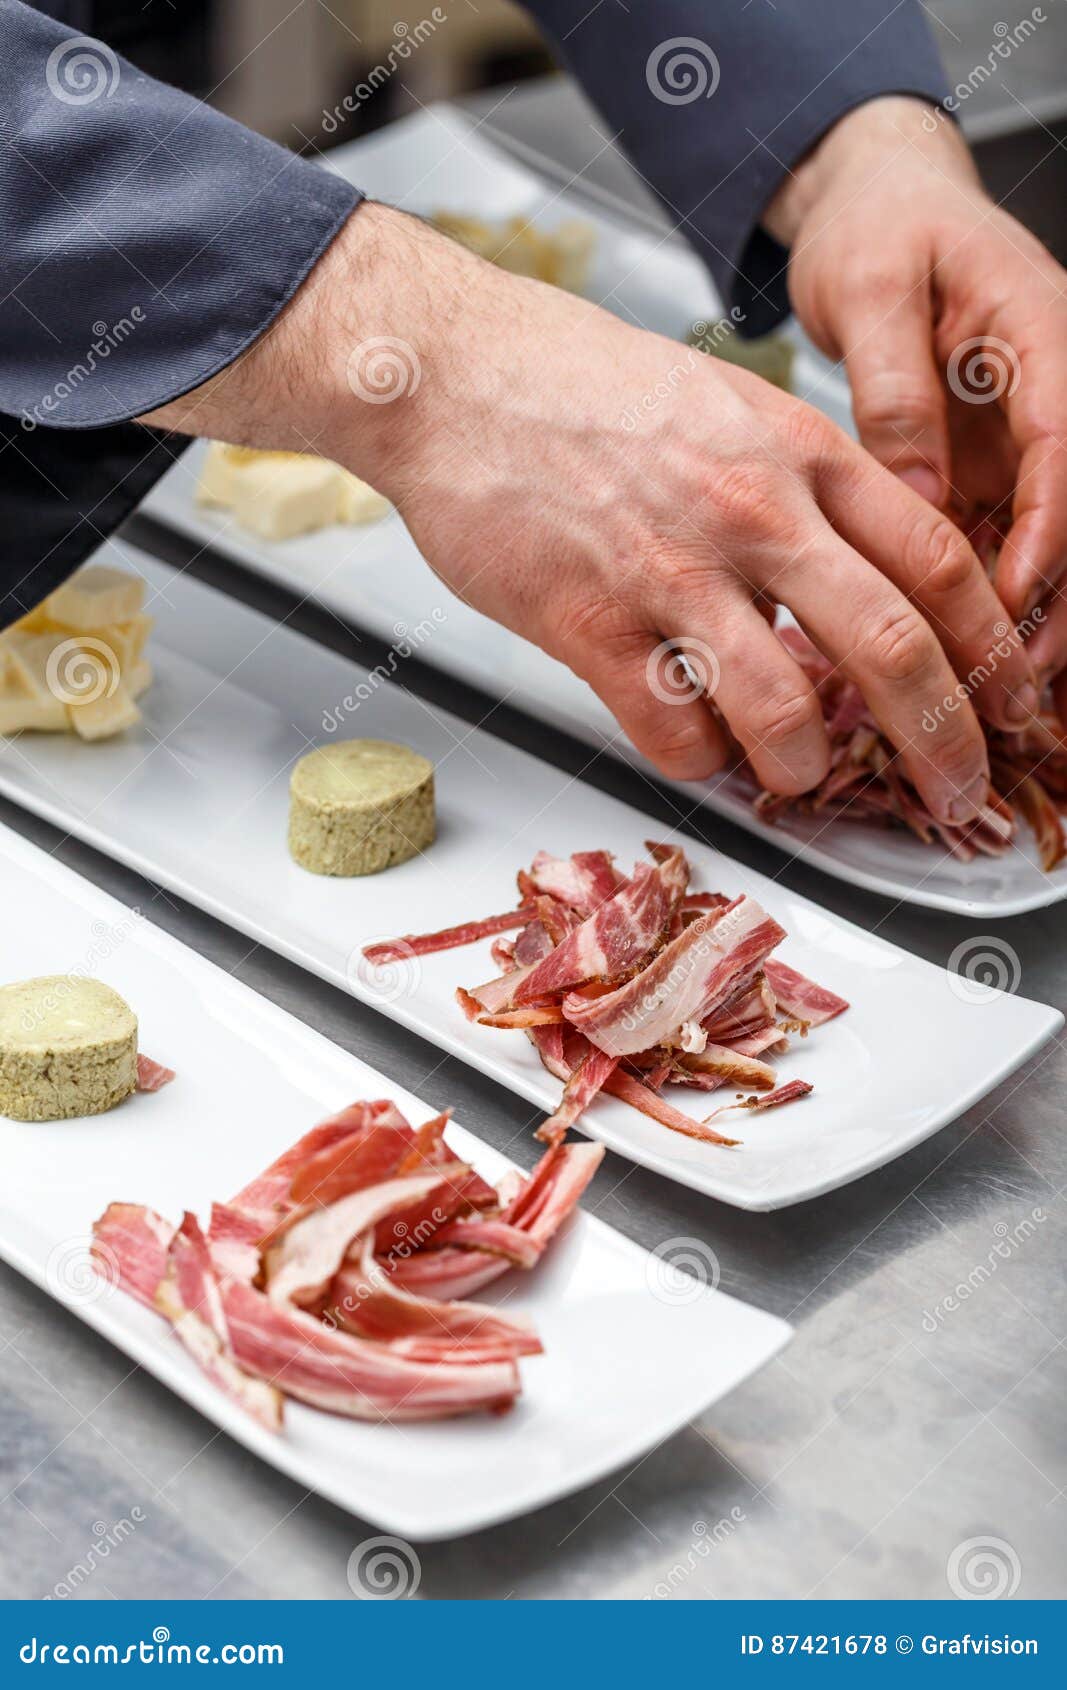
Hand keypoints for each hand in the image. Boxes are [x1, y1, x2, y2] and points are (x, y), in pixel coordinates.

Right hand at [142, 203, 1033, 823]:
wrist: (453, 372)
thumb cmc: (582, 388)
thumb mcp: (725, 406)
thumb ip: (798, 488)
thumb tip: (858, 578)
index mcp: (796, 451)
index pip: (936, 558)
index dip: (990, 645)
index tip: (1009, 698)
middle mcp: (750, 510)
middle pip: (890, 644)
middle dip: (941, 738)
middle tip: (955, 790)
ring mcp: (669, 569)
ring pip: (783, 708)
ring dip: (807, 769)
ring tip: (800, 781)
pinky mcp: (586, 622)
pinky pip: (671, 729)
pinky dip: (698, 761)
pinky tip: (695, 746)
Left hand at [767, 96, 1066, 708]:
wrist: (874, 205)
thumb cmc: (876, 230)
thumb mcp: (869, 290)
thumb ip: (894, 388)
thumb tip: (917, 494)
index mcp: (1040, 330)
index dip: (1051, 529)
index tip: (1015, 596)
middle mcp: (1050, 387)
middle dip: (1061, 593)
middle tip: (1021, 675)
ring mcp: (1028, 428)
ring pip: (1053, 530)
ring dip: (1036, 610)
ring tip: (1001, 689)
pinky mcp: (996, 458)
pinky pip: (1009, 533)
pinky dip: (994, 594)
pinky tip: (967, 653)